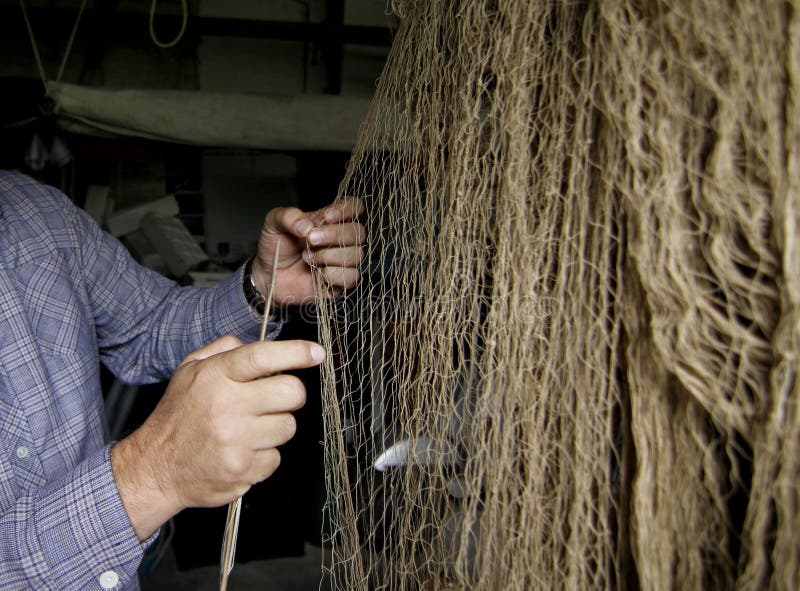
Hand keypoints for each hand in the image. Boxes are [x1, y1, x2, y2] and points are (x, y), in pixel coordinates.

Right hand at [111, 335, 324, 539]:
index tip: (316, 353)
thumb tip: (259, 342)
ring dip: (276, 427)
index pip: (264, 357)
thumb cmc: (178, 416)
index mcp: (215, 377)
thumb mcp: (189, 370)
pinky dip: (264, 456)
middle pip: (291, 392)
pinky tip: (242, 452)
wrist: (156, 468)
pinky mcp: (243, 469)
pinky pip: (276, 457)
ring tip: (249, 429)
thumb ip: (223, 349)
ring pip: (288, 426)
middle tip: (276, 399)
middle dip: (291, 394)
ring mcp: (236, 440)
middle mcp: (226, 406)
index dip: (297, 352)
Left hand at [254, 198, 364, 306]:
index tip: (327, 216)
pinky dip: (332, 274)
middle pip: (358, 232)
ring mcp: (342, 261)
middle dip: (334, 235)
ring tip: (308, 257)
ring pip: (356, 255)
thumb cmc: (276, 247)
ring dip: (329, 256)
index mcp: (329, 220)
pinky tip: (317, 273)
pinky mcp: (340, 281)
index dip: (347, 210)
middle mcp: (340, 239)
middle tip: (311, 239)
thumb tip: (307, 226)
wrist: (269, 275)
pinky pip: (351, 276)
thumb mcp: (274, 223)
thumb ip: (288, 216)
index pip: (354, 207)